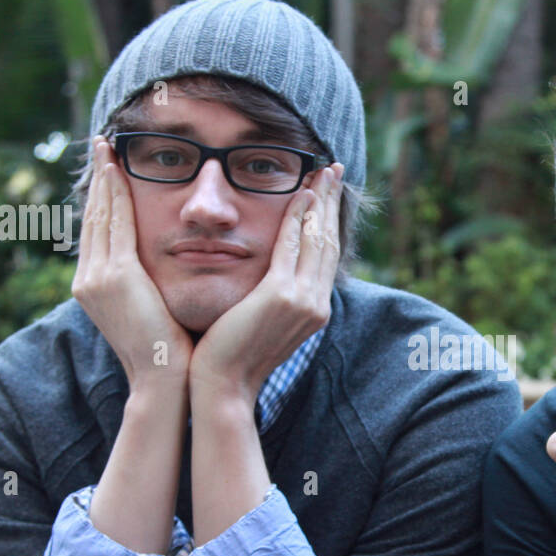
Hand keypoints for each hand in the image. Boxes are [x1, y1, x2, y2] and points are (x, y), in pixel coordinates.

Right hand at [71, 137, 192, 391]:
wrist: (164, 379)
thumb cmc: (170, 352)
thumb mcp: (154, 311)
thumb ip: (150, 286)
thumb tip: (165, 269)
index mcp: (96, 288)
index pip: (99, 233)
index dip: (103, 200)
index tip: (108, 172)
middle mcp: (89, 279)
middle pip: (93, 217)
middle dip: (98, 181)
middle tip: (101, 147)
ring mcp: (98, 276)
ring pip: (101, 214)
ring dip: (105, 178)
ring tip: (106, 148)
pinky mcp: (115, 275)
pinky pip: (115, 222)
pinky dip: (116, 193)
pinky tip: (119, 170)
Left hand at [188, 162, 343, 401]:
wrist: (223, 386)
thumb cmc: (230, 357)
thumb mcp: (259, 323)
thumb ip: (271, 297)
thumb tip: (269, 278)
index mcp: (313, 311)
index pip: (325, 256)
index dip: (328, 221)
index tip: (326, 193)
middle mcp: (315, 304)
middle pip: (328, 241)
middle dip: (331, 202)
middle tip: (332, 169)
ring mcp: (303, 300)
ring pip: (317, 238)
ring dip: (320, 200)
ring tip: (321, 171)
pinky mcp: (282, 296)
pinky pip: (293, 246)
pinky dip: (297, 217)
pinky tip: (300, 194)